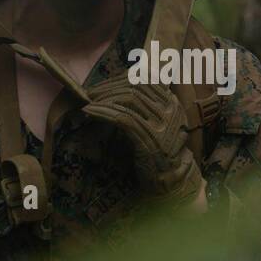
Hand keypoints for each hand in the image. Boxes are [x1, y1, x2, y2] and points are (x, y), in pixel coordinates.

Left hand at [82, 73, 203, 203]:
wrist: (168, 181)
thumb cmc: (155, 152)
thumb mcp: (153, 124)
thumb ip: (142, 107)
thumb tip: (116, 89)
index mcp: (171, 103)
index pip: (145, 79)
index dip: (120, 79)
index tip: (103, 86)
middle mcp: (170, 110)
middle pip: (136, 86)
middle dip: (109, 87)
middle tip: (90, 93)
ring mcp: (162, 124)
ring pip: (129, 98)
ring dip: (105, 98)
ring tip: (89, 103)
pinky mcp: (150, 138)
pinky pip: (124, 117)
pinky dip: (104, 112)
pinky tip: (91, 112)